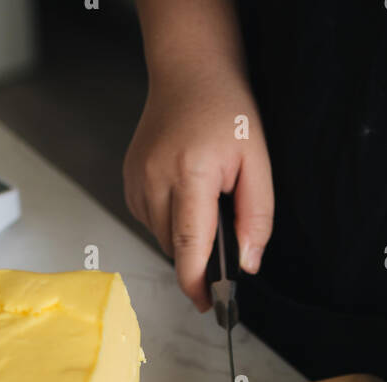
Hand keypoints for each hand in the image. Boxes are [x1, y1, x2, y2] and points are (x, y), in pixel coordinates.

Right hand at [123, 70, 273, 310]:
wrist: (190, 72)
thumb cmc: (226, 111)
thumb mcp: (257, 162)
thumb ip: (256, 218)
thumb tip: (247, 264)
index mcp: (190, 173)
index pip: (189, 246)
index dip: (197, 284)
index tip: (209, 305)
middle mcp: (155, 178)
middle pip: (176, 248)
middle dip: (198, 257)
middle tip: (222, 238)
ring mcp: (137, 180)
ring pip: (162, 237)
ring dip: (184, 237)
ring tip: (204, 204)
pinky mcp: (129, 181)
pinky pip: (151, 221)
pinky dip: (170, 221)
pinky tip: (185, 196)